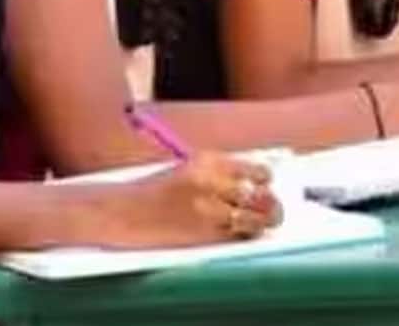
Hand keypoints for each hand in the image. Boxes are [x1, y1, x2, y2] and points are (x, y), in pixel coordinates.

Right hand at [92, 153, 281, 246]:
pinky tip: (245, 232)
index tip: (268, 181)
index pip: (252, 170)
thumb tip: (251, 180)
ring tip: (266, 221)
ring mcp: (206, 211)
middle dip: (269, 202)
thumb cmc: (154, 189)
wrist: (123, 211)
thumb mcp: (188, 168)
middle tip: (275, 206)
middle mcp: (210, 184)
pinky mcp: (200, 235)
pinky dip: (243, 235)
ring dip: (261, 221)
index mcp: (206, 162)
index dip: (264, 178)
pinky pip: (233, 236)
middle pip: (257, 195)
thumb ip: (218, 172)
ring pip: (251, 219)